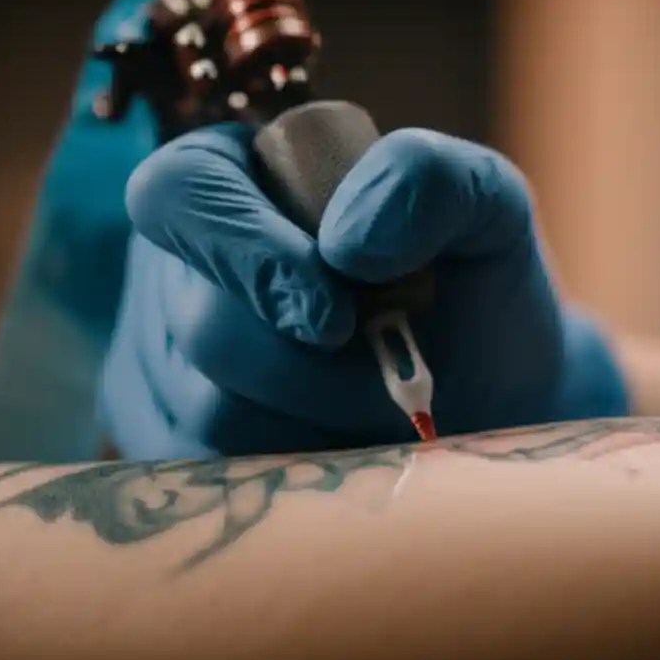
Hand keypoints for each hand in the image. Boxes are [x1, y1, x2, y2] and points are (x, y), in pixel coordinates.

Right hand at [98, 123, 629, 457]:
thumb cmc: (475, 291)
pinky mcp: (178, 451)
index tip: (336, 314)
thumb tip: (344, 245)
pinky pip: (221, 481)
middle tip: (390, 380)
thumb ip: (428, 179)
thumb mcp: (484, 205)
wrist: (491, 401)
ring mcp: (167, 367)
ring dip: (326, 424)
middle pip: (205, 323)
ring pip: (213, 412)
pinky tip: (351, 449)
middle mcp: (183, 270)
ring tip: (383, 407)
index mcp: (236, 178)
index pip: (179, 191)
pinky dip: (309, 474)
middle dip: (316, 367)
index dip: (245, 250)